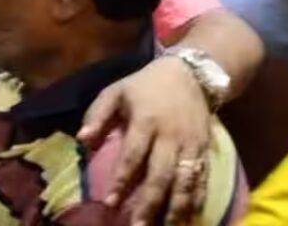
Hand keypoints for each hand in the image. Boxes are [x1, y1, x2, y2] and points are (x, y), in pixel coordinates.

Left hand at [78, 57, 210, 224]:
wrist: (190, 75)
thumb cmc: (145, 85)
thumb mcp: (116, 91)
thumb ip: (97, 115)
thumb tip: (81, 140)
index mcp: (146, 121)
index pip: (133, 155)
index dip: (122, 180)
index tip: (111, 202)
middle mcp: (171, 137)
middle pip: (161, 175)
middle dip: (150, 203)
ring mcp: (191, 146)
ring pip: (186, 182)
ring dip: (176, 209)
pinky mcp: (205, 151)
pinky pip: (202, 180)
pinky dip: (196, 202)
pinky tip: (188, 219)